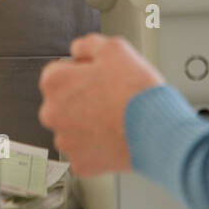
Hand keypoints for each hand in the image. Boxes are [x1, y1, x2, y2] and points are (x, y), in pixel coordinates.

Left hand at [38, 34, 164, 173]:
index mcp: (55, 83)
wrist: (155, 129)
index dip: (81, 70)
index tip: (97, 75)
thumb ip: (88, 44)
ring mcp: (66, 141)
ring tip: (115, 116)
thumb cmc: (135, 91)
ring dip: (88, 121)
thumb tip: (78, 50)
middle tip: (108, 95)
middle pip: (62, 101)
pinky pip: (85, 150)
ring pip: (73, 127)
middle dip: (81, 97)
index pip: (58, 71)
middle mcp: (52, 113)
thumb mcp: (114, 47)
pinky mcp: (80, 163)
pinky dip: (97, 145)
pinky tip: (115, 134)